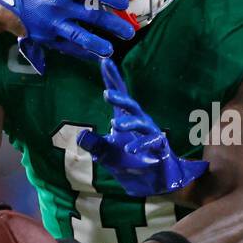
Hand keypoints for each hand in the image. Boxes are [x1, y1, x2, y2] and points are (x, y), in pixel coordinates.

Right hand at [0, 0, 132, 72]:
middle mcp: (60, 6)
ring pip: (79, 35)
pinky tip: (96, 56)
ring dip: (97, 43)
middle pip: (91, 15)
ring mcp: (54, 24)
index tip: (125, 2)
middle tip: (129, 32)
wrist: (6, 4)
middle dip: (113, 24)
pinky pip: (68, 47)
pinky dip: (82, 53)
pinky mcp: (48, 38)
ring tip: (111, 50)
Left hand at [77, 58, 208, 196]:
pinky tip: (130, 149)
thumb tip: (82, 135)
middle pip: (130, 105)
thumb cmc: (132, 162)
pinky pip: (152, 143)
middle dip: (120, 97)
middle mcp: (140, 121)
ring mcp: (151, 133)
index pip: (119, 95)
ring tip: (115, 125)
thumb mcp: (108, 154)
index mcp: (126, 118)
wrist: (155, 182)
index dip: (112, 78)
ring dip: (129, 123)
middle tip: (106, 93)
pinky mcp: (160, 147)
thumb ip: (96, 144)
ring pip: (141, 123)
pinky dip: (141, 145)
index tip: (104, 61)